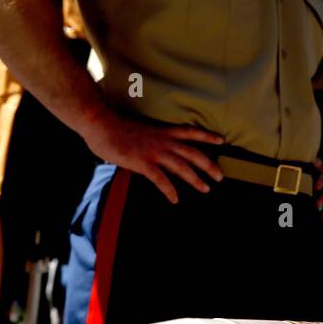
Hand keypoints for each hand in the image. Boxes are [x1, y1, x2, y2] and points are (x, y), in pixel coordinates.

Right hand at [82, 112, 225, 203]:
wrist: (101, 124)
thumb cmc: (116, 128)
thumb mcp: (141, 132)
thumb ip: (152, 141)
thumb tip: (155, 151)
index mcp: (162, 132)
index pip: (190, 131)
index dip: (206, 136)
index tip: (221, 140)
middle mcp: (162, 141)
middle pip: (192, 153)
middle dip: (209, 164)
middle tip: (220, 176)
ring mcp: (153, 152)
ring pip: (181, 166)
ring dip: (195, 179)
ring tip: (206, 189)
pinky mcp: (142, 162)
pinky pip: (160, 179)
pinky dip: (169, 190)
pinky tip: (175, 199)